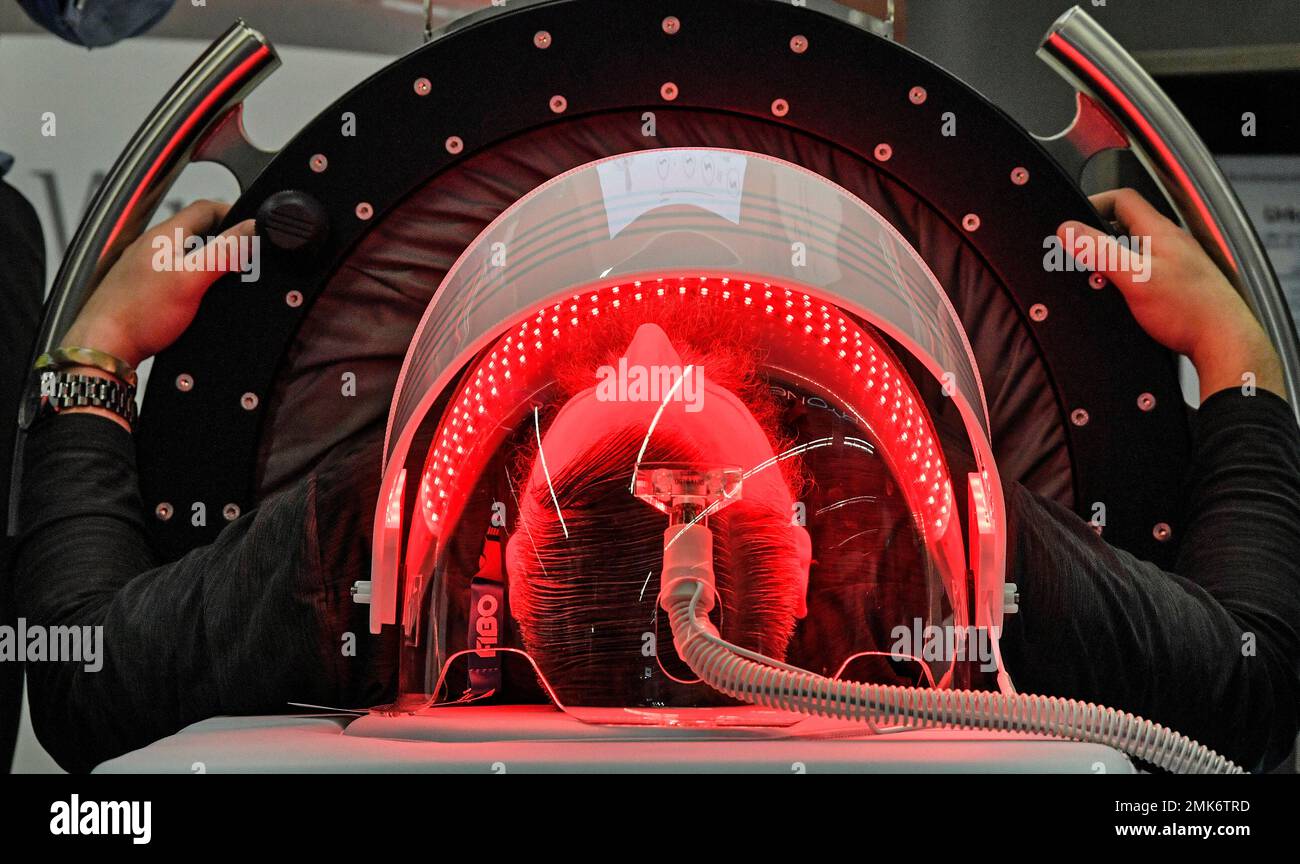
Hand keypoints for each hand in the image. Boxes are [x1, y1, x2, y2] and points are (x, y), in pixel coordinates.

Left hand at [62, 200, 254, 367]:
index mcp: (164, 236)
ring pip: (189, 251)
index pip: (206, 208)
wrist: (106, 346)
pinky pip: (179, 271)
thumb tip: (251, 229)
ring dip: (212, 258)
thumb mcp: (192, 280)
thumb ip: (224, 253)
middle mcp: (154, 246)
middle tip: (246, 255)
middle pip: (199, 229)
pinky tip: (202, 294)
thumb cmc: (138, 315)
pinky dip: (197, 277)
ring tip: (229, 275)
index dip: (234, 214)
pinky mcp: (147, 286)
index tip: (253, 230)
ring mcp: (149, 265)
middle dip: (227, 239)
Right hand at [1057, 188, 1283, 402]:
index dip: (1095, 204)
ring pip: (1134, 248)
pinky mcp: (1177, 283)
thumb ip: (1099, 251)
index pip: (1123, 199)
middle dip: (1098, 236)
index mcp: (1159, 232)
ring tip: (1098, 276)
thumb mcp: (1134, 276)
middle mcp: (1169, 242)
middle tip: (1081, 254)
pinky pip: (1144, 269)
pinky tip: (1121, 295)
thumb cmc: (1190, 310)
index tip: (1074, 223)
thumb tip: (1068, 230)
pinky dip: (1126, 277)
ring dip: (1112, 258)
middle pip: (1126, 224)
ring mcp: (1175, 262)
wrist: (1222, 340)